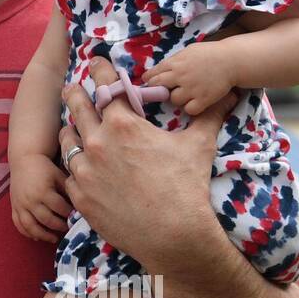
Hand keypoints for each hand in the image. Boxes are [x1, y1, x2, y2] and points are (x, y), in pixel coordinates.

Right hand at [11, 153, 73, 241]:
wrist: (24, 160)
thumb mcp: (59, 176)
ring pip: (31, 226)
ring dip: (43, 235)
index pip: (60, 209)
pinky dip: (27, 233)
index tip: (77, 218)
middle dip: (59, 226)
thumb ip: (69, 190)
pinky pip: (19, 224)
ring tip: (54, 238)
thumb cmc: (45, 168)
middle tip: (68, 228)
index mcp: (44, 191)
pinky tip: (37, 237)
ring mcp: (21, 205)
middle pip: (47, 220)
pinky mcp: (14, 207)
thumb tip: (80, 206)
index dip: (70, 215)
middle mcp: (31, 200)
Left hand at [59, 57, 236, 273]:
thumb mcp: (198, 146)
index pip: (106, 85)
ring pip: (67, 141)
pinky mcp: (80, 197)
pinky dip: (74, 168)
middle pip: (76, 107)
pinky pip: (69, 175)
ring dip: (72, 131)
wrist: (174, 236)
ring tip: (75, 129)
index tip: (95, 61)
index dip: (100, 69)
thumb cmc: (187, 188)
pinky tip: (80, 167)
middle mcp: (96, 143)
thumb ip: (208, 116)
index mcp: (122, 125)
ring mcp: (84, 171)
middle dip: (75, 94)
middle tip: (72, 88)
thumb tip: (231, 95)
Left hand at [141, 41, 234, 115]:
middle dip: (158, 90)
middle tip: (164, 91)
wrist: (232, 60)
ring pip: (173, 100)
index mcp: (175, 63)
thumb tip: (159, 70)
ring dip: (178, 98)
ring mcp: (191, 88)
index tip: (150, 83)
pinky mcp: (203, 99)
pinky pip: (189, 109)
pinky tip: (196, 101)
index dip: (150, 80)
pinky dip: (191, 107)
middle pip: (158, 87)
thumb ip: (173, 61)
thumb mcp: (188, 52)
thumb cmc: (209, 54)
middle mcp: (180, 76)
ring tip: (187, 94)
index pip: (153, 74)